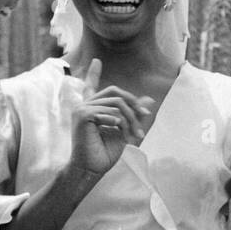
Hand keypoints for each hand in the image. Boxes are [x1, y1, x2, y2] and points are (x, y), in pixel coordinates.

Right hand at [69, 58, 151, 176]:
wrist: (93, 168)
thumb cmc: (105, 152)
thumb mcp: (125, 129)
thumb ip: (133, 113)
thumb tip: (148, 99)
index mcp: (92, 108)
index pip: (91, 86)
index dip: (93, 73)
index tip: (96, 60)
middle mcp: (85, 106)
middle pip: (116, 94)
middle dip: (133, 104)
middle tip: (145, 116)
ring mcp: (81, 109)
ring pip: (117, 104)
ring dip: (131, 120)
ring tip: (136, 135)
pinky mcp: (82, 115)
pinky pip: (110, 113)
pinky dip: (120, 123)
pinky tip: (119, 132)